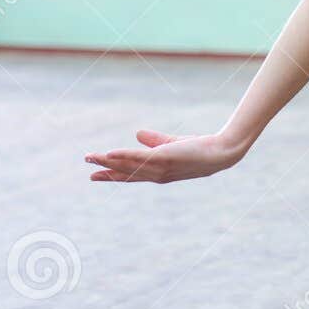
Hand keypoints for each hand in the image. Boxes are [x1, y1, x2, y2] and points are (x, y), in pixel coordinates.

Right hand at [85, 130, 244, 184]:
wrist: (221, 152)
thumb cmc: (199, 149)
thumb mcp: (173, 144)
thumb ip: (155, 140)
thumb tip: (137, 133)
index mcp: (158, 173)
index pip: (131, 175)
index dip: (112, 175)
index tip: (95, 175)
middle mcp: (157, 175)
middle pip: (125, 173)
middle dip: (106, 171)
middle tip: (87, 168)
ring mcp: (160, 168)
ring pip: (128, 165)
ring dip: (108, 161)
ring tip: (91, 157)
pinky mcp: (165, 157)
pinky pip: (140, 157)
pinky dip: (124, 155)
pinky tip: (110, 153)